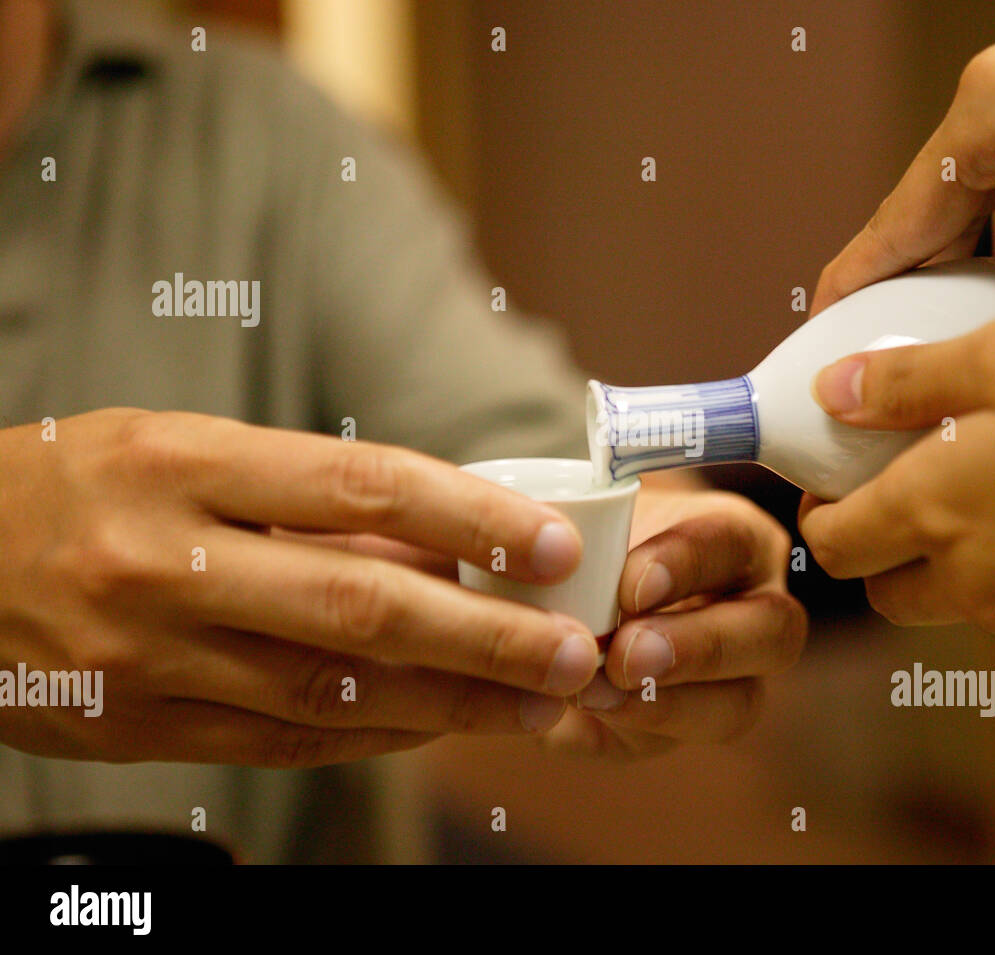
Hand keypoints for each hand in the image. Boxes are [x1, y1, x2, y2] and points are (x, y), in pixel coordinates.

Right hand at [0, 409, 603, 766]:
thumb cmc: (83, 487)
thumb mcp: (182, 453)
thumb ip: (306, 499)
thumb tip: (444, 542)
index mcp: (180, 463)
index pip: (358, 483)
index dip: (469, 518)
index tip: (552, 544)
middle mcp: (162, 564)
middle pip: (360, 606)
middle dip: (486, 636)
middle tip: (575, 652)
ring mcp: (148, 658)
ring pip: (333, 691)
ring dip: (452, 701)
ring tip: (538, 702)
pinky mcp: (142, 727)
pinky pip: (286, 740)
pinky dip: (376, 732)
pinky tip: (441, 723)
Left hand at [542, 486, 806, 756]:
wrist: (560, 582)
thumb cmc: (587, 534)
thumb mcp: (592, 517)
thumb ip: (592, 532)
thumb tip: (568, 559)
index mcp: (738, 539)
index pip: (732, 542)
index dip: (687, 564)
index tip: (631, 586)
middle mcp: (754, 610)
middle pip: (771, 634)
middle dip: (699, 649)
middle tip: (627, 655)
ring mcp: (729, 680)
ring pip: (735, 706)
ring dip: (665, 705)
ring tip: (593, 693)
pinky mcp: (673, 729)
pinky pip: (663, 744)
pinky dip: (614, 733)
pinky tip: (570, 716)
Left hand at [803, 308, 994, 673]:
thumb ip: (912, 378)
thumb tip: (831, 394)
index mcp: (937, 513)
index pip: (834, 545)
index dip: (823, 516)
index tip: (836, 486)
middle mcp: (976, 587)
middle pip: (893, 592)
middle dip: (887, 550)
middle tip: (921, 489)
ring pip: (974, 603)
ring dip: (974, 559)